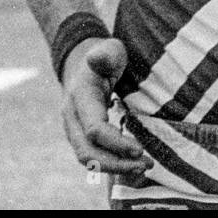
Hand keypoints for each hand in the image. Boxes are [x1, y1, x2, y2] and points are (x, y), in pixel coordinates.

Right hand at [59, 37, 152, 177]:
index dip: (116, 143)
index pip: (94, 129)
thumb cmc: (104, 56)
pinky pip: (93, 156)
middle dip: (116, 163)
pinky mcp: (80, 136)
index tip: (141, 149)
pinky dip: (112, 163)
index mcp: (80, 97)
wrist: (81, 63)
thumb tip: (95, 59)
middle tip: (146, 164)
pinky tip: (134, 163)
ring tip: (143, 166)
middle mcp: (72, 117)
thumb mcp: (109, 49)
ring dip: (115, 167)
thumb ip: (106, 54)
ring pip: (88, 159)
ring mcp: (73, 129)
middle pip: (87, 152)